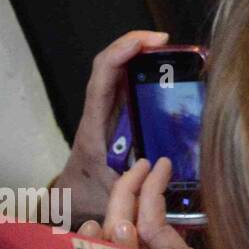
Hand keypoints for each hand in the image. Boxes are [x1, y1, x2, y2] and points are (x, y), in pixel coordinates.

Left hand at [54, 31, 168, 223]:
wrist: (71, 205)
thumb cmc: (90, 199)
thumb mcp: (116, 198)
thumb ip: (141, 192)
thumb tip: (176, 185)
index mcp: (95, 127)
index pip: (103, 78)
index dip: (123, 53)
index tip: (152, 43)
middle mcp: (99, 113)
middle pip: (109, 66)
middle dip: (136, 45)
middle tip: (169, 43)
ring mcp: (107, 113)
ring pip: (118, 72)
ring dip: (141, 56)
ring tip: (173, 53)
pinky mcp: (117, 117)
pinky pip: (127, 85)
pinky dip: (144, 71)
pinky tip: (168, 72)